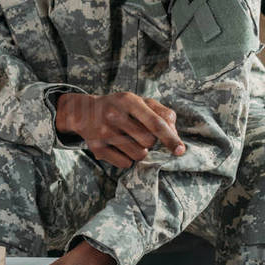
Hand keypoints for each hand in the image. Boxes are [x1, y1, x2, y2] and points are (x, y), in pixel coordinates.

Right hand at [55, 91, 184, 168]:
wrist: (83, 112)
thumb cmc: (120, 107)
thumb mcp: (139, 101)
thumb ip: (162, 114)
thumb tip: (175, 136)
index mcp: (128, 100)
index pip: (155, 123)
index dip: (170, 138)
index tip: (181, 151)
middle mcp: (114, 115)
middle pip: (149, 141)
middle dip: (150, 141)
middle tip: (139, 133)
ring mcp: (104, 132)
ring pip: (138, 154)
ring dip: (140, 151)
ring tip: (129, 140)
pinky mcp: (96, 148)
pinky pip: (124, 163)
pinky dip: (127, 159)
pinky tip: (118, 147)